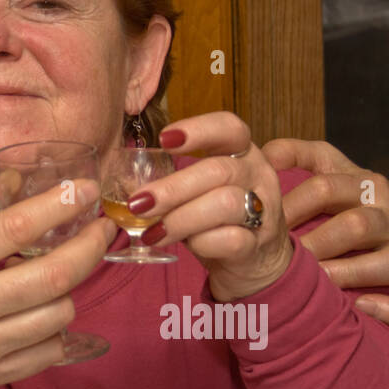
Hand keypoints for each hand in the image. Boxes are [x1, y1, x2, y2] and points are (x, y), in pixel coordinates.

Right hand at [0, 176, 117, 388]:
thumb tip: (9, 182)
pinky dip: (56, 329)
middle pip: (53, 276)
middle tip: (101, 227)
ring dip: (69, 287)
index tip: (84, 189)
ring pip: (57, 315)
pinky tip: (44, 308)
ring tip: (59, 268)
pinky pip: (45, 354)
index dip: (60, 205)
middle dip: (90, 246)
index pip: (14, 228)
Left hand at [129, 112, 292, 302]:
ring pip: (226, 204)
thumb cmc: (216, 217)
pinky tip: (185, 247)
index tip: (163, 139)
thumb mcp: (199, 189)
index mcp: (242, 153)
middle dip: (172, 188)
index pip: (229, 128)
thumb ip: (172, 181)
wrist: (254, 260)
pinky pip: (232, 239)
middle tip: (138, 203)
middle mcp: (258, 175)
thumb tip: (124, 186)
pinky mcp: (260, 244)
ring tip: (153, 232)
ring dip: (181, 219)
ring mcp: (265, 210)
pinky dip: (202, 243)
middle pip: (218, 170)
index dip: (198, 130)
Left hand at [261, 138, 388, 328]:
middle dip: (317, 244)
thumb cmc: (354, 199)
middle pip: (357, 225)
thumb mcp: (331, 168)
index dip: (290, 207)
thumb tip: (264, 151)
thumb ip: (298, 154)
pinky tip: (361, 308)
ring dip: (353, 274)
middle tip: (281, 261)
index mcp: (365, 184)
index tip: (261, 226)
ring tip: (317, 284)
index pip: (325, 188)